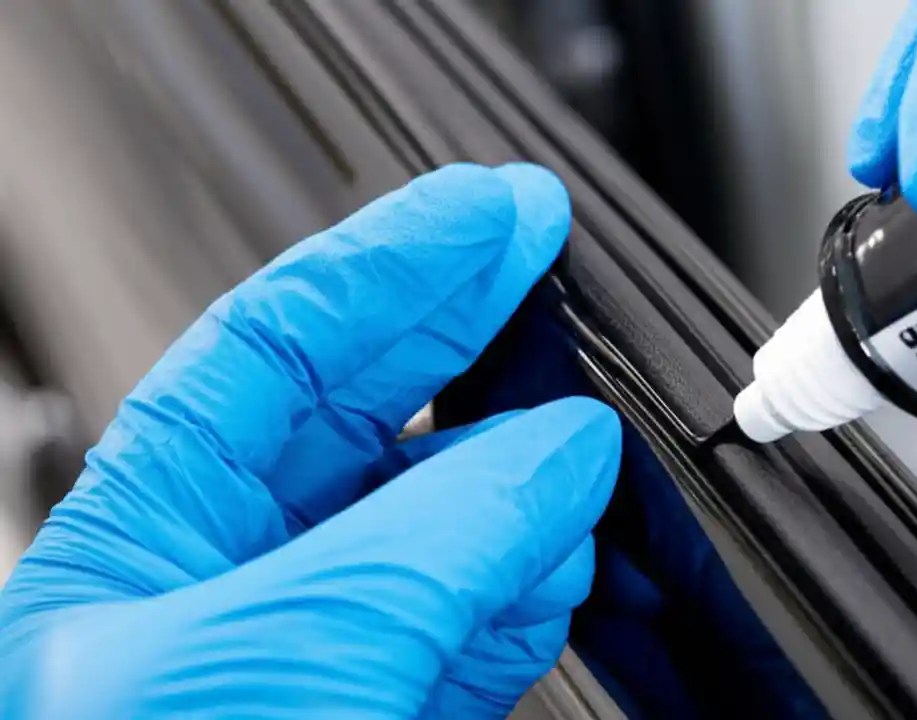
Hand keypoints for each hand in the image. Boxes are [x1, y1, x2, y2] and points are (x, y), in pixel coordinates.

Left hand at [0, 163, 622, 718]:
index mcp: (154, 533)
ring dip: (524, 494)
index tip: (490, 213)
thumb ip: (439, 535)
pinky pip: (476, 627)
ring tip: (581, 471)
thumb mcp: (290, 642)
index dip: (390, 261)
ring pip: (442, 528)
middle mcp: (236, 580)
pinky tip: (561, 579)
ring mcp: (321, 647)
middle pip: (371, 412)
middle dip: (464, 331)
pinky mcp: (387, 708)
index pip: (279, 343)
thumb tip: (560, 451)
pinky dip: (533, 599)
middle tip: (543, 259)